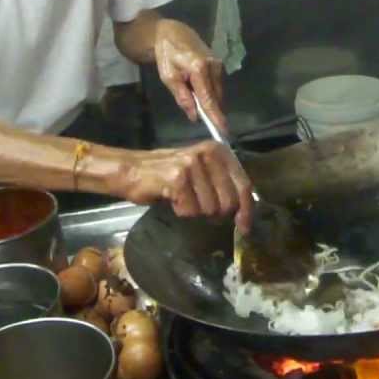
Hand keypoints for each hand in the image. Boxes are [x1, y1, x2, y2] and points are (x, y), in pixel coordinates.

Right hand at [120, 142, 253, 231]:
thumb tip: (244, 213)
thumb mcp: (202, 173)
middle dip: (216, 214)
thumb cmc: (168, 175)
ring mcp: (193, 165)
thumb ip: (223, 185)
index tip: (244, 227)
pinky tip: (171, 199)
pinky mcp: (177, 178)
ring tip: (182, 198)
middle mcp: (209, 153)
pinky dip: (181, 212)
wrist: (132, 170)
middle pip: (229, 202)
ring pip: (210, 209)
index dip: (246, 210)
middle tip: (198, 209)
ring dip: (195, 212)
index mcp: (220, 150)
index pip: (244, 185)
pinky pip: (190, 211)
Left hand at [155, 19, 226, 131]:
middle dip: (210, 109)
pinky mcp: (219, 64)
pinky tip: (196, 86)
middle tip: (197, 115)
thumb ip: (182, 97)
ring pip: (217, 91)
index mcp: (199, 68)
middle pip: (216, 97)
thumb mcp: (168, 77)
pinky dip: (208, 91)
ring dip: (208, 99)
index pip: (209, 98)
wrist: (172, 32)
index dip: (215, 116)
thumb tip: (194, 116)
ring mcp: (218, 64)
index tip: (222, 130)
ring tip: (191, 92)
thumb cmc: (167, 54)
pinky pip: (216, 84)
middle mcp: (214, 66)